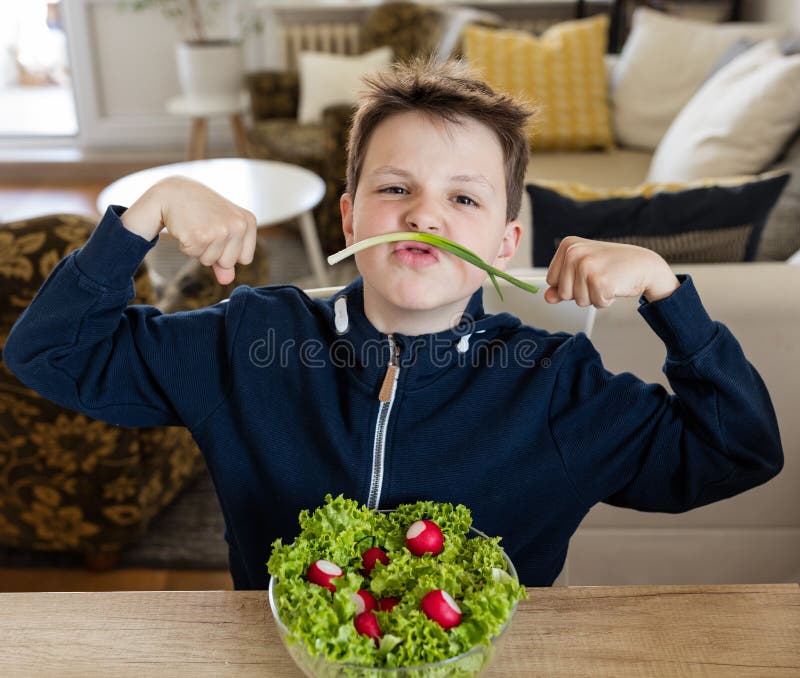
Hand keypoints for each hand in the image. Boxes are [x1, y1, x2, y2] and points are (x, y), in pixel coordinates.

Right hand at [120, 176, 257, 284]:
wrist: (173, 192)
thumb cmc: (200, 211)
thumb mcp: (220, 229)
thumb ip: (227, 256)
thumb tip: (227, 281)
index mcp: (248, 222)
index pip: (245, 259)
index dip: (228, 252)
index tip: (218, 232)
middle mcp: (238, 225)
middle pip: (227, 263)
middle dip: (212, 252)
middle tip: (204, 228)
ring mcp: (219, 230)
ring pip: (209, 260)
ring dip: (198, 248)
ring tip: (195, 226)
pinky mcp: (200, 235)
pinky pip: (192, 254)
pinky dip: (185, 244)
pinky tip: (185, 226)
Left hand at [544, 237, 679, 307]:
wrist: (644, 264)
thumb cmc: (613, 266)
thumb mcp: (584, 270)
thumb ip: (562, 284)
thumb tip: (547, 298)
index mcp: (568, 245)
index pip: (551, 280)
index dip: (569, 284)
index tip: (586, 273)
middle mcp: (574, 252)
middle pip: (563, 292)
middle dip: (581, 293)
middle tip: (599, 278)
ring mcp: (586, 266)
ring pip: (578, 301)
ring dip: (594, 297)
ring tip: (607, 281)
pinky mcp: (600, 281)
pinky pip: (595, 303)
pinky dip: (606, 300)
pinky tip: (615, 285)